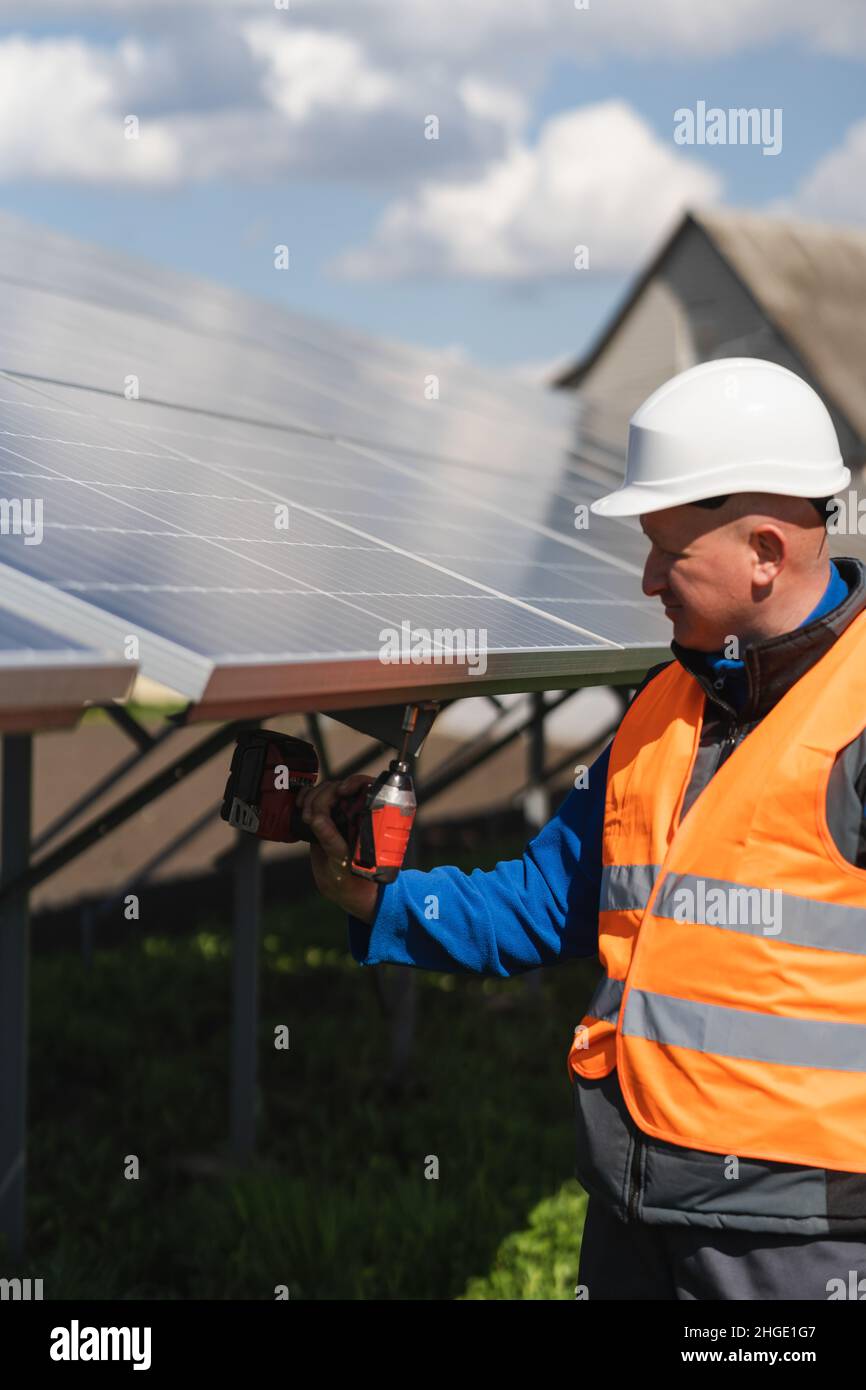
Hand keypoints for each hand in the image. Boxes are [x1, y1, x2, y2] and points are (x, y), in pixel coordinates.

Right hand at [296, 774, 378, 922]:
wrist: (344, 890)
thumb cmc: (351, 879)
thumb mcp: (341, 862)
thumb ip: (331, 841)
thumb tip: (317, 819)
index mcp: (368, 819)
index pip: (366, 786)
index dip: (354, 782)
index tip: (341, 791)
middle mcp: (355, 812)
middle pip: (338, 787)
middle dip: (322, 797)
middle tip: (313, 818)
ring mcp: (339, 813)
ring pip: (324, 790)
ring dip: (312, 799)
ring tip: (306, 818)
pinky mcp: (323, 817)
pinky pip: (313, 797)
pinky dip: (305, 797)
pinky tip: (300, 806)